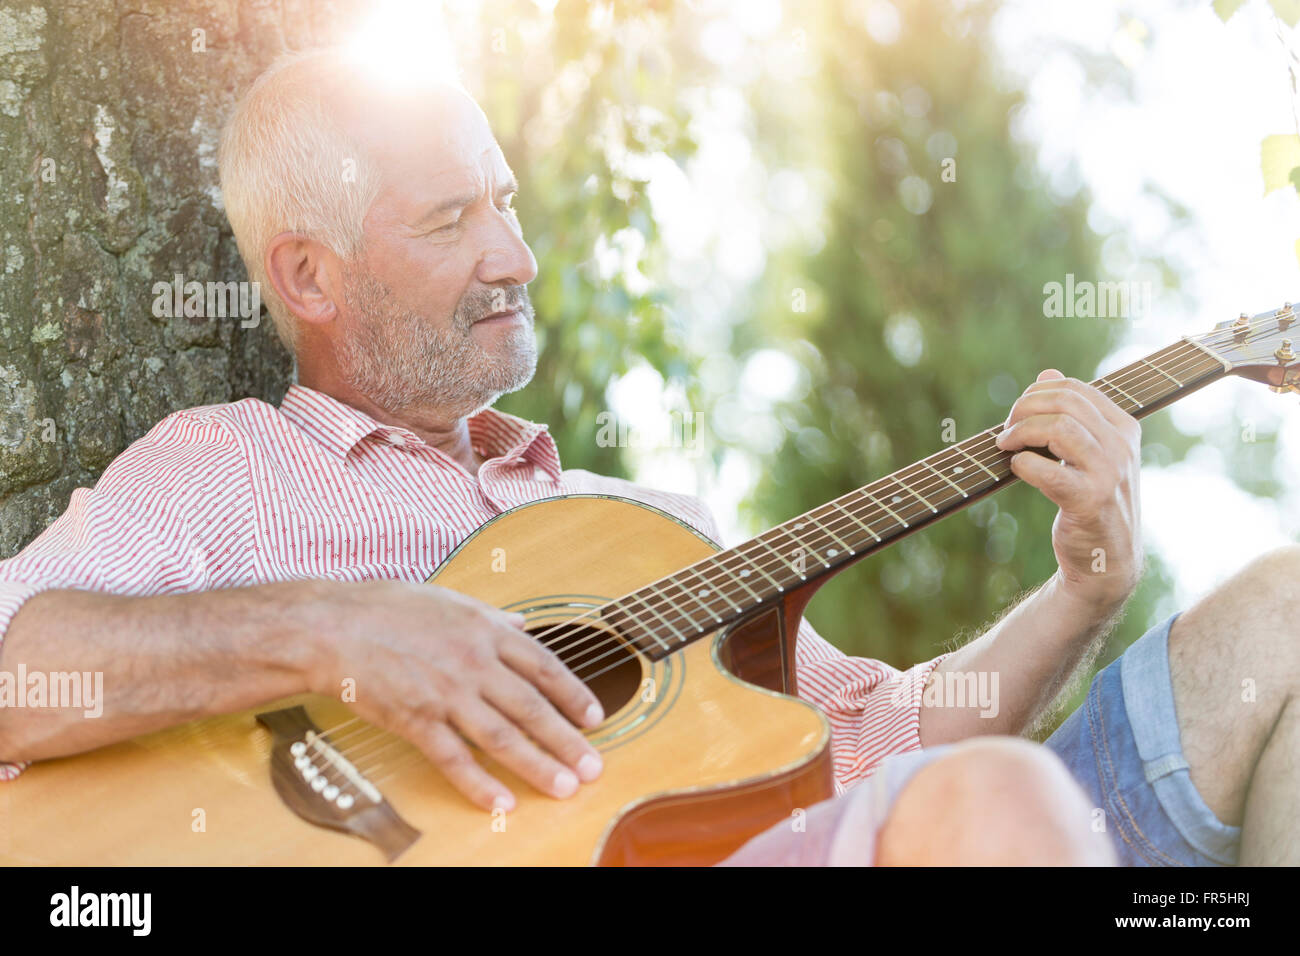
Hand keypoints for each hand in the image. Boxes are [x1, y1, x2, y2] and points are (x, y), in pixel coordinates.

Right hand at [304, 580, 604, 811]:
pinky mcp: (416, 719)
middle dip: (567, 740)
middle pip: (531, 707)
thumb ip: (491, 617)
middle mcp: (473, 663)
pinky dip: (480, 783)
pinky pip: (454, 757)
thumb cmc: (389, 609)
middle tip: (594, 766)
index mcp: (485, 630)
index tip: (595, 717)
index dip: (573, 694)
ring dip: (538, 765)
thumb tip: (522, 625)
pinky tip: (502, 801)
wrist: (334, 627)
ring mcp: (446, 693)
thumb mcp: (450, 599)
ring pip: (502, 736)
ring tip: (565, 787)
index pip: (543, 666)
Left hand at [994, 369, 1142, 609]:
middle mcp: (1122, 447)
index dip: (1036, 394)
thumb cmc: (1091, 501)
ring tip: (1005, 446)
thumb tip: (1047, 374)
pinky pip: (1050, 471)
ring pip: (1059, 428)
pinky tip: (1017, 468)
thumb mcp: (1087, 453)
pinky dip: (1024, 464)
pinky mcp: (1090, 502)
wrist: (1107, 560)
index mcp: (1124, 428)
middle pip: (1065, 402)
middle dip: (1024, 408)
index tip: (1017, 414)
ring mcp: (1110, 474)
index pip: (1075, 389)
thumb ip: (1070, 414)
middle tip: (1005, 430)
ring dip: (1021, 433)